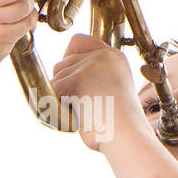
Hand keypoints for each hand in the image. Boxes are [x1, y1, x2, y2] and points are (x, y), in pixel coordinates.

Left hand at [49, 34, 143, 149]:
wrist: (126, 136)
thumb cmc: (117, 125)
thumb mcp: (110, 92)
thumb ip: (92, 78)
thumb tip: (61, 76)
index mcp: (113, 58)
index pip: (78, 41)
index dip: (70, 60)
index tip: (75, 82)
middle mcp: (102, 56)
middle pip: (62, 63)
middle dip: (64, 85)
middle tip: (83, 106)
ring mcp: (90, 64)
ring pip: (55, 79)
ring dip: (61, 99)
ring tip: (83, 113)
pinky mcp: (77, 77)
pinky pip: (51, 92)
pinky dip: (56, 108)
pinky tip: (75, 116)